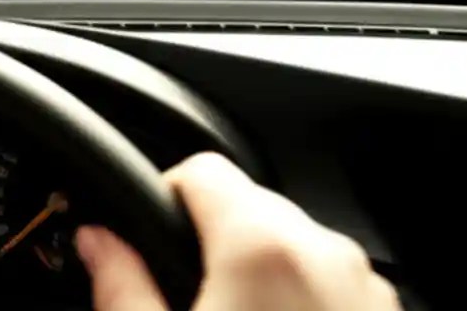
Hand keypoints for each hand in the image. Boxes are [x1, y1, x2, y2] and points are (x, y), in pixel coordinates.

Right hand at [76, 152, 400, 310]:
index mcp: (261, 245)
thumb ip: (122, 284)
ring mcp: (369, 288)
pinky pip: (334, 286)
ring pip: (295, 249)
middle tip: (188, 302)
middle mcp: (327, 252)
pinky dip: (304, 302)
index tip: (151, 237)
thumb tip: (96, 241)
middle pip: (249, 209)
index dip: (164, 198)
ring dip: (262, 276)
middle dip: (213, 243)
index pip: (200, 169)